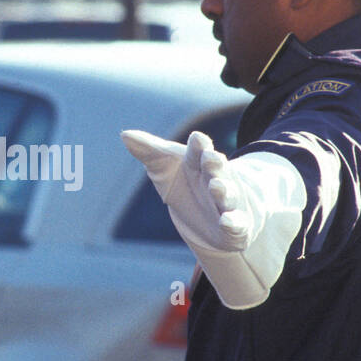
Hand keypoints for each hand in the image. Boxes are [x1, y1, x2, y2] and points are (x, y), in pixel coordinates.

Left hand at [121, 129, 297, 309]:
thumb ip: (148, 151)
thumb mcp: (165, 168)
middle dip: (214, 163)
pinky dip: (233, 222)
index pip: (199, 150)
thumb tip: (124, 135)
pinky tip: (227, 221)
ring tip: (216, 186)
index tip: (197, 138)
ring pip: (228, 195)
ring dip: (224, 191)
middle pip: (217, 169)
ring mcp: (228, 202)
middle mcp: (217, 178)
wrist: (213, 215)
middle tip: (210, 158)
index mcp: (199, 162)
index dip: (198, 145)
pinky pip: (236, 224)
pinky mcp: (236, 226)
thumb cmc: (188, 184)